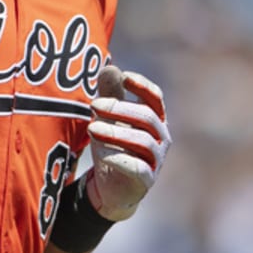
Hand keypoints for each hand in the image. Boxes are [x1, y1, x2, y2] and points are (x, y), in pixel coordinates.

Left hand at [85, 65, 170, 220]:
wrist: (112, 187)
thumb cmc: (113, 146)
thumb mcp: (109, 119)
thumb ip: (111, 94)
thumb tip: (109, 66)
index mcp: (155, 119)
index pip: (155, 98)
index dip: (142, 86)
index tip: (124, 77)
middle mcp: (161, 137)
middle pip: (146, 117)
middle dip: (119, 109)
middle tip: (94, 104)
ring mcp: (156, 160)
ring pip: (143, 142)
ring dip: (115, 132)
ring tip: (91, 128)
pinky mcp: (146, 180)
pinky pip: (138, 168)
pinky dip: (120, 160)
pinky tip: (103, 155)